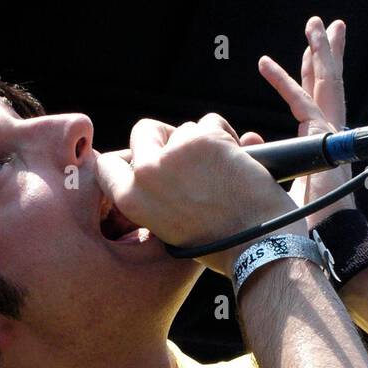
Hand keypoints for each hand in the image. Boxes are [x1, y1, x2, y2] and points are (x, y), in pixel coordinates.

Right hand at [96, 114, 305, 276]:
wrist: (257, 244)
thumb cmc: (219, 243)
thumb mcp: (168, 227)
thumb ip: (154, 196)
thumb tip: (154, 162)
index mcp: (130, 201)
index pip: (109, 164)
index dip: (133, 157)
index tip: (151, 158)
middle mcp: (145, 174)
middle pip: (144, 130)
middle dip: (167, 137)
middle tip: (190, 158)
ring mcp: (173, 154)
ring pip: (184, 128)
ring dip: (203, 142)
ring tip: (222, 174)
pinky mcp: (202, 139)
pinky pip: (211, 122)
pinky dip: (227, 137)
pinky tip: (238, 162)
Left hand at [251, 15, 357, 232]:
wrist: (324, 240)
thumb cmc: (298, 227)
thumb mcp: (272, 187)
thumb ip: (260, 161)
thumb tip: (246, 141)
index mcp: (320, 149)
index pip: (310, 106)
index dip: (300, 82)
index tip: (292, 62)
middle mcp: (329, 138)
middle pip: (326, 89)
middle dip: (325, 57)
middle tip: (326, 28)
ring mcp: (330, 138)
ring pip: (327, 86)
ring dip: (323, 54)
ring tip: (320, 25)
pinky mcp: (324, 141)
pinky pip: (305, 102)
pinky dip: (287, 82)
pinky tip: (269, 64)